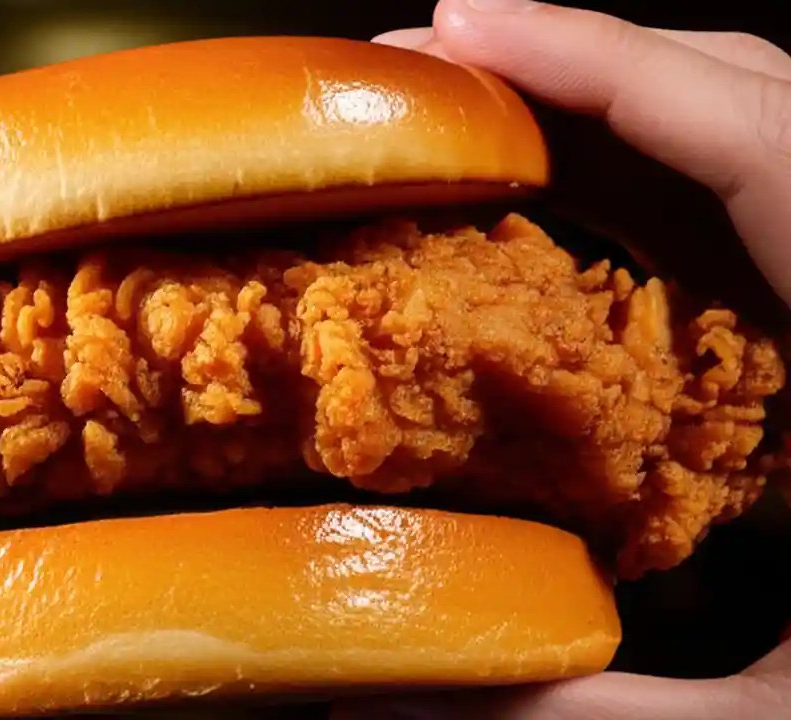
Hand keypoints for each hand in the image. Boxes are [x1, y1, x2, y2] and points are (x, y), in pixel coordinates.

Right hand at [345, 1, 790, 716]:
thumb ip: (587, 707)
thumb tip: (374, 695)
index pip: (755, 135)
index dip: (600, 57)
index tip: (455, 25)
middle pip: (748, 88)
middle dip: (577, 51)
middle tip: (419, 66)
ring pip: (751, 121)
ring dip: (605, 91)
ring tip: (465, 104)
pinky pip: (746, 188)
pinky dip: (643, 156)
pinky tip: (553, 188)